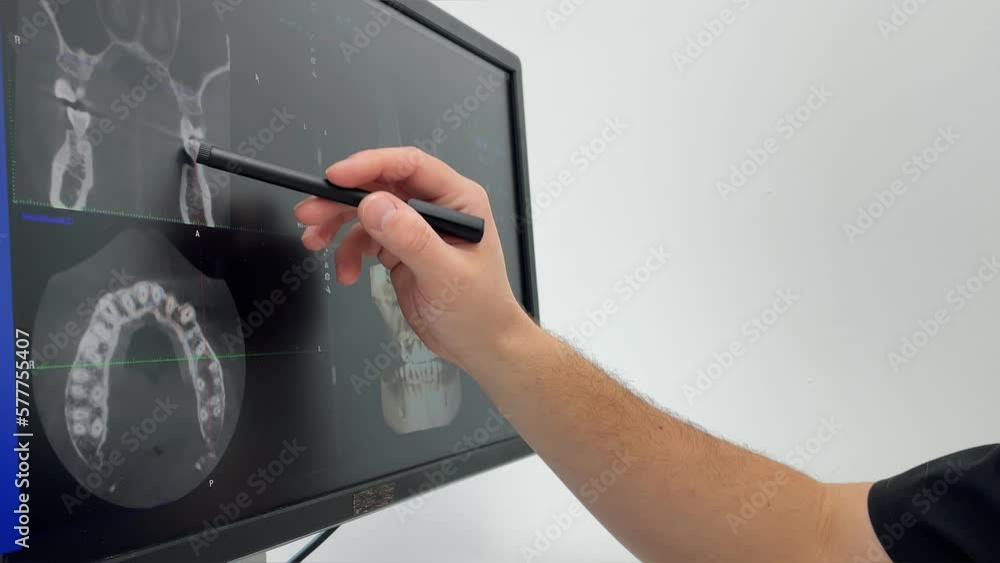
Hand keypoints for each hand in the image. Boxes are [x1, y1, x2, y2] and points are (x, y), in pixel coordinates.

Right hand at [294, 147, 531, 372]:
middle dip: (342, 198)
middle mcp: (435, 207)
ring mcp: (415, 228)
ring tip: (314, 241)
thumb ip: (411, 238)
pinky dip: (348, 252)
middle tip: (308, 211)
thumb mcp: (445, 274)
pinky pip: (365, 239)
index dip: (370, 165)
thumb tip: (373, 204)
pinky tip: (346, 273)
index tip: (336, 177)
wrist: (479, 345)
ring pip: (367, 211)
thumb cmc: (478, 310)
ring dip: (337, 225)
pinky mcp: (400, 249)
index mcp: (457, 200)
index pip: (409, 166)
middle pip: (380, 186)